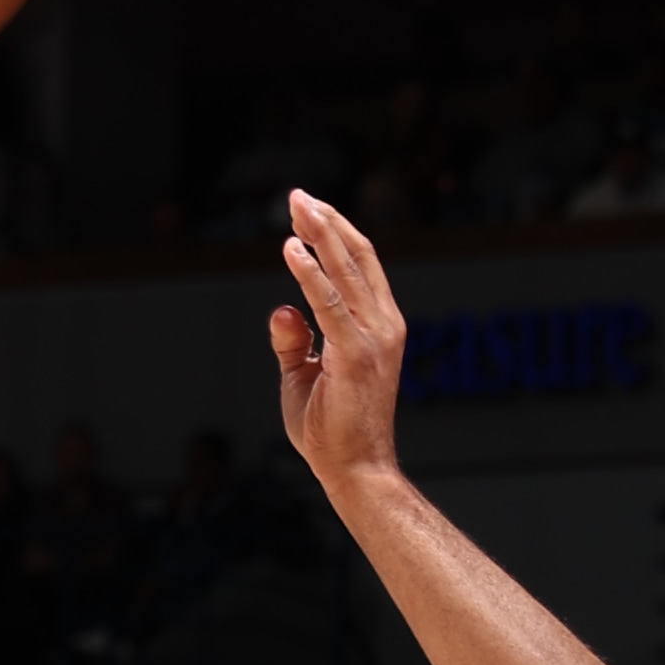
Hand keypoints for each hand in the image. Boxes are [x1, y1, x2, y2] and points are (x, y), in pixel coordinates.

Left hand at [269, 189, 406, 490]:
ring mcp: (373, 338)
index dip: (336, 233)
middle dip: (325, 221)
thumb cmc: (331, 429)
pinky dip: (310, 273)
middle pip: (355, 256)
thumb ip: (293, 340)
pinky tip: (292, 249)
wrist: (356, 469)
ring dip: (319, 233)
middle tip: (296, 195)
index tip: (308, 210)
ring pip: (344, 271)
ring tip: (295, 205)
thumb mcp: (303, 375)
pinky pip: (329, 304)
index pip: (360, 265)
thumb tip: (281, 307)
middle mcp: (383, 325)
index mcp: (379, 325)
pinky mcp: (355, 355)